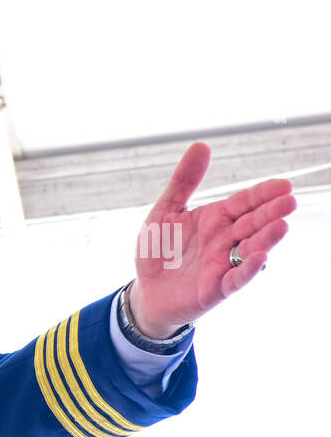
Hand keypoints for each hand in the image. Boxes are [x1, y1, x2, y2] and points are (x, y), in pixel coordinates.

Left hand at [127, 142, 296, 337]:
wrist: (146, 291)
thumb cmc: (159, 250)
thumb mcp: (165, 211)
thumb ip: (183, 181)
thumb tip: (202, 145)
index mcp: (215, 218)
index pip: (244, 202)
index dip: (263, 194)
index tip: (284, 185)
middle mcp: (225, 239)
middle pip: (252, 223)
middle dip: (271, 213)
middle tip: (289, 202)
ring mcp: (223, 264)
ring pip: (250, 249)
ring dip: (266, 239)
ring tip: (281, 226)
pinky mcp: (216, 288)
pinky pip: (235, 279)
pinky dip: (247, 269)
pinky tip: (259, 257)